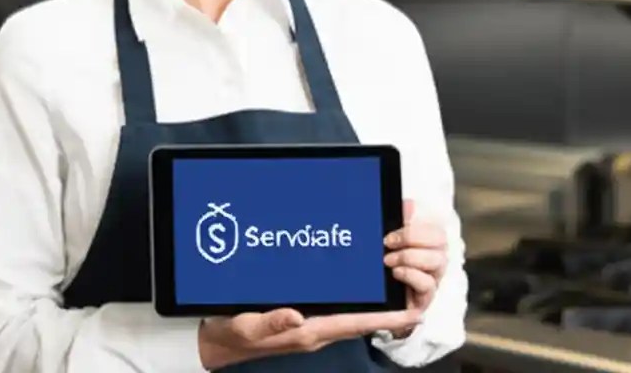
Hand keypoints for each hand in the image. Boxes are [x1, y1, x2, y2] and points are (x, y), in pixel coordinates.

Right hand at [197, 307, 422, 369]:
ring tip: (393, 288)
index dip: (384, 317)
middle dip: (387, 310)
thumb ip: (272, 321)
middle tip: (412, 294)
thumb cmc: (233, 333)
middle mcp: (314, 329)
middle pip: (359, 320)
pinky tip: (357, 288)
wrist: (217, 343)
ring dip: (372, 305)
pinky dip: (351, 302)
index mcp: (308, 330)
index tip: (411, 312)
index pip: (354, 323)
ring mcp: (309, 326)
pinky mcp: (301, 320)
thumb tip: (297, 314)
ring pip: (349, 315)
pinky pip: (335, 311)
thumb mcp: (248, 324)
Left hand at [382, 199, 446, 334]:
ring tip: (388, 261)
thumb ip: (395, 223)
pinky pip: (429, 285)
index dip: (420, 216)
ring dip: (410, 256)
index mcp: (424, 241)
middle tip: (388, 242)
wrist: (368, 303)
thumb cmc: (375, 268)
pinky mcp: (425, 299)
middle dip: (413, 235)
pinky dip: (411, 275)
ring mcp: (431, 279)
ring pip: (439, 260)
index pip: (435, 221)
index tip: (400, 215)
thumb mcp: (381, 243)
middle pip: (440, 238)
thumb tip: (409, 205)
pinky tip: (396, 273)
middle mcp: (433, 258)